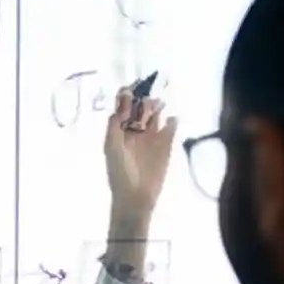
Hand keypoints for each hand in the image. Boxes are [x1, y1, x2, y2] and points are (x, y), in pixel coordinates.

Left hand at [104, 84, 178, 219]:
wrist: (135, 196)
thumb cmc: (119, 172)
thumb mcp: (112, 148)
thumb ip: (114, 126)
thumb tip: (121, 105)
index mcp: (120, 130)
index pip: (124, 106)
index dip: (128, 95)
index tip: (132, 87)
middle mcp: (135, 130)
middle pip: (140, 107)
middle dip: (143, 100)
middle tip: (146, 102)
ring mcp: (151, 137)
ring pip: (156, 114)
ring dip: (156, 107)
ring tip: (157, 107)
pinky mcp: (165, 145)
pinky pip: (170, 127)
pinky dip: (171, 122)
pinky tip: (169, 121)